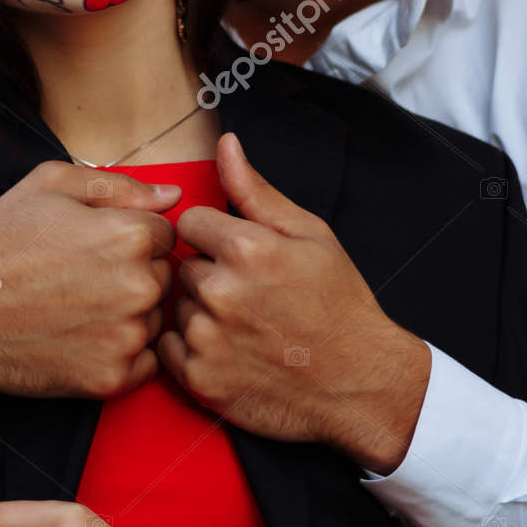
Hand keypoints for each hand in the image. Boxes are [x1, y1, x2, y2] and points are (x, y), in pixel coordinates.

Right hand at [0, 163, 179, 398]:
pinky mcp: (111, 378)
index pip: (167, 237)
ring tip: (79, 311)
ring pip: (154, 322)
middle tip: (84, 281)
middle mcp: (137, 286)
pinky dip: (123, 356)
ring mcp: (125, 336)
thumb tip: (172, 195)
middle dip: (135, 278)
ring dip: (130, 317)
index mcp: (129, 235)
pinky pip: (144, 365)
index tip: (98, 250)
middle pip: (164, 280)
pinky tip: (84, 341)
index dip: (134, 240)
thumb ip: (120, 187)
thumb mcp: (52, 186)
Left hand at [157, 133, 429, 468]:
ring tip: (245, 326)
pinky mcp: (199, 380)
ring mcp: (207, 339)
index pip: (191, 223)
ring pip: (176, 307)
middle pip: (184, 266)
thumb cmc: (338, 305)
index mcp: (246, 248)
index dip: (216, 237)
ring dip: (200, 313)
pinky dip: (191, 350)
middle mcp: (220, 292)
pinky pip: (167, 348)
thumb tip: (225, 145)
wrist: (358, 382)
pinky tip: (229, 350)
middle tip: (251, 296)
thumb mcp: (310, 235)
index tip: (242, 257)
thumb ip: (256, 191)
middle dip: (209, 275)